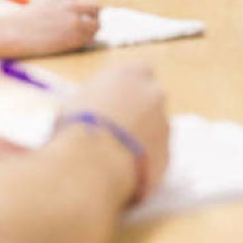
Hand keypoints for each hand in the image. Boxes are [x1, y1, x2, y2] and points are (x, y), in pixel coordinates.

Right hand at [10, 0, 100, 55]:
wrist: (14, 33)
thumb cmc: (22, 23)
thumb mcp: (41, 5)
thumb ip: (58, 8)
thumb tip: (72, 18)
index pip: (81, 1)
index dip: (79, 11)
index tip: (73, 18)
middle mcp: (72, 4)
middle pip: (95, 8)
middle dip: (92, 17)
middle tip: (87, 27)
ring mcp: (75, 18)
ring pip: (96, 24)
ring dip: (91, 30)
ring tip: (81, 38)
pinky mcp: (76, 34)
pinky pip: (91, 37)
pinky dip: (87, 41)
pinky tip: (76, 44)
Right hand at [59, 59, 170, 202]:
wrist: (92, 165)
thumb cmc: (76, 127)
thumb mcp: (77, 101)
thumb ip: (97, 98)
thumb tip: (95, 107)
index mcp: (132, 73)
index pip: (139, 71)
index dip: (127, 88)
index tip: (114, 101)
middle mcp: (154, 94)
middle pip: (151, 99)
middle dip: (138, 112)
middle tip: (116, 130)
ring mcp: (164, 124)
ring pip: (155, 130)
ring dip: (140, 139)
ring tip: (111, 157)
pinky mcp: (167, 155)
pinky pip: (155, 156)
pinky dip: (142, 163)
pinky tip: (120, 171)